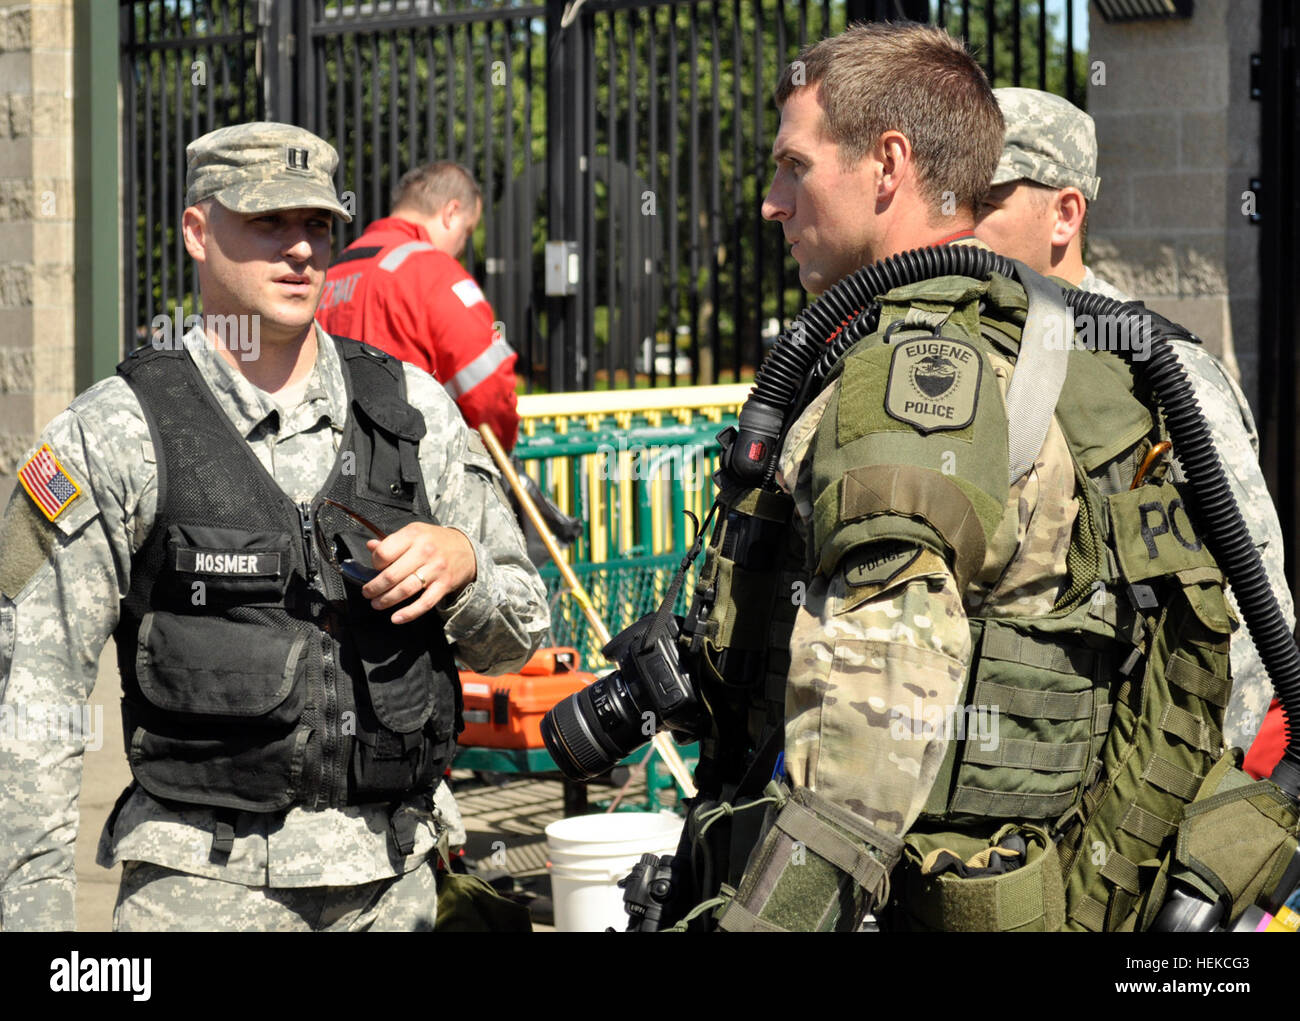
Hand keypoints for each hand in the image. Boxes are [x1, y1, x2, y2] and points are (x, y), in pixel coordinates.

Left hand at [360, 523, 476, 623]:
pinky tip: (396, 618)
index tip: (375, 568)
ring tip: (376, 604)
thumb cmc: (435, 541)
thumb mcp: (414, 533)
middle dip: (375, 588)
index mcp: (413, 534)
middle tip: (368, 593)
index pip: (384, 553)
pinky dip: (409, 613)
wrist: (467, 549)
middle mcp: (425, 550)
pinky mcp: (444, 584)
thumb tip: (370, 546)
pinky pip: (425, 603)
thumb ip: (391, 541)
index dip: (375, 563)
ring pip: (405, 590)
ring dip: (387, 600)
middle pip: (392, 574)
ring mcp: (436, 569)